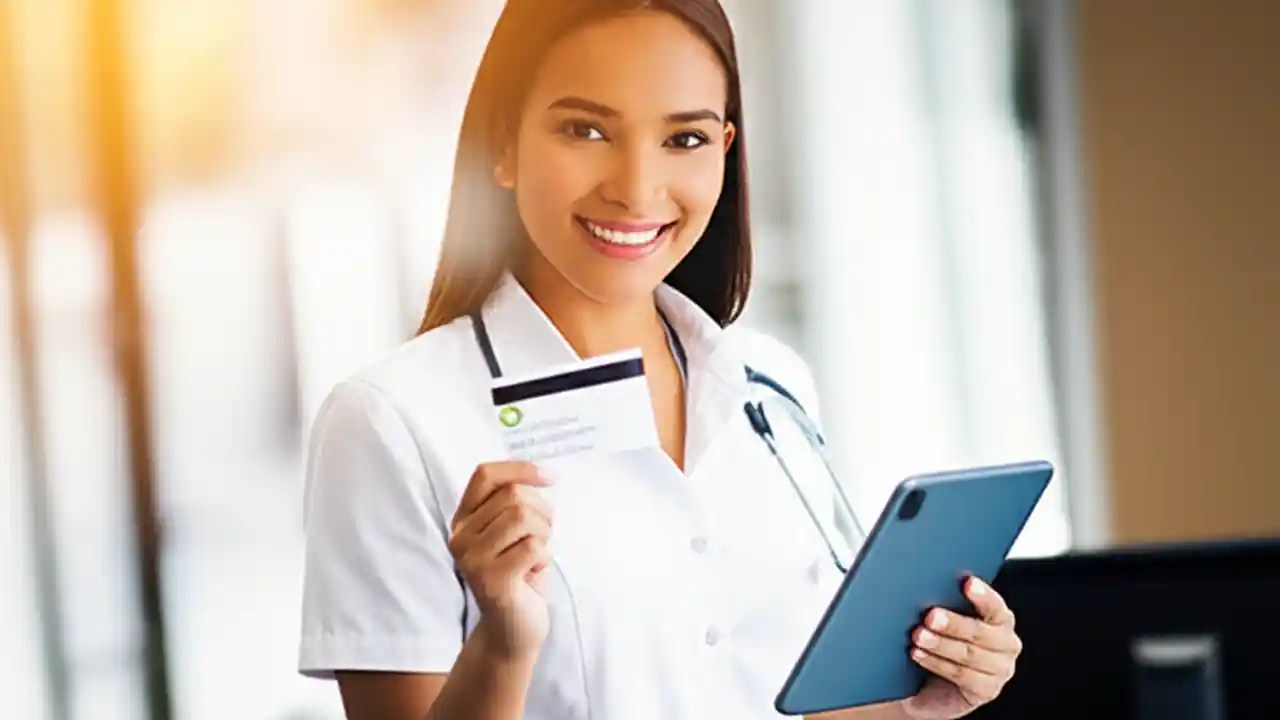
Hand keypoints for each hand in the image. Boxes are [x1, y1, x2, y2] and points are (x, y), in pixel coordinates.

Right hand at [448, 461, 555, 661]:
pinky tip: (535, 571)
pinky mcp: (491, 580)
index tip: (549, 477)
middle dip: (543, 511)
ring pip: (522, 517)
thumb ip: (514, 504)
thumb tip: (542, 474)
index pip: (486, 475)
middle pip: (513, 495)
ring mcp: (472, 559)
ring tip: (539, 552)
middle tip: (544, 535)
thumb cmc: (519, 574)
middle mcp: (460, 537)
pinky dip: (545, 557)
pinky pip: (532, 547)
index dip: (520, 468)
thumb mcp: (512, 533)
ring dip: (544, 533)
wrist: (514, 628)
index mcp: (464, 519)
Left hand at [900, 577, 1021, 719]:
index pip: (995, 606)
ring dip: (940, 644)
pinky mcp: (987, 691)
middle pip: (980, 632)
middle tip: (930, 616)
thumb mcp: (946, 623)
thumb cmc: (941, 645)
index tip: (967, 582)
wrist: (932, 688)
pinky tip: (918, 654)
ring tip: (918, 636)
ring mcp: (1000, 670)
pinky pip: (961, 675)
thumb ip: (946, 605)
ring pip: (969, 654)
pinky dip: (937, 663)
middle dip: (953, 623)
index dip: (983, 595)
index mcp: (1000, 620)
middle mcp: (1006, 644)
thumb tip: (925, 589)